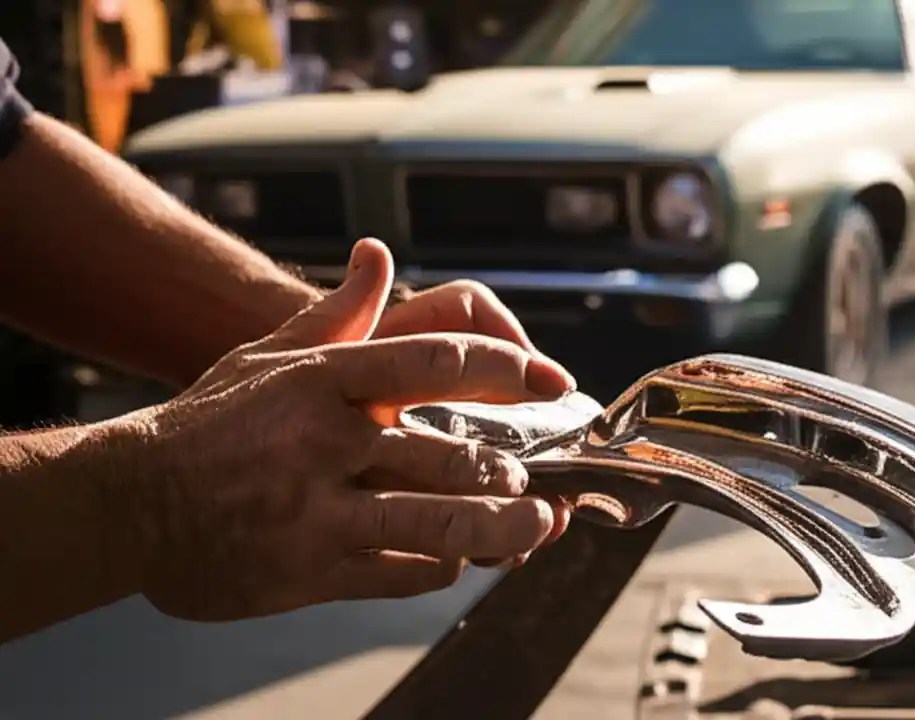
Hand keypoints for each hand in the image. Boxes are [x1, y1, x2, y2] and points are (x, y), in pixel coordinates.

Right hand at [135, 239, 572, 621]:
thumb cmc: (207, 423)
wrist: (127, 503)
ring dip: (502, 528)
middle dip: (507, 469)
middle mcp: (325, 444)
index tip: (546, 380)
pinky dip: (444, 565)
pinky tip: (457, 556)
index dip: (502, 369)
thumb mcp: (267, 355)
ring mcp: (319, 513)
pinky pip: (404, 573)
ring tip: (534, 524)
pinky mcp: (313, 572)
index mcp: (321, 380)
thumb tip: (378, 254)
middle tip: (533, 472)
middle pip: (452, 456)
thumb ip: (336, 312)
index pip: (432, 361)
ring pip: (441, 523)